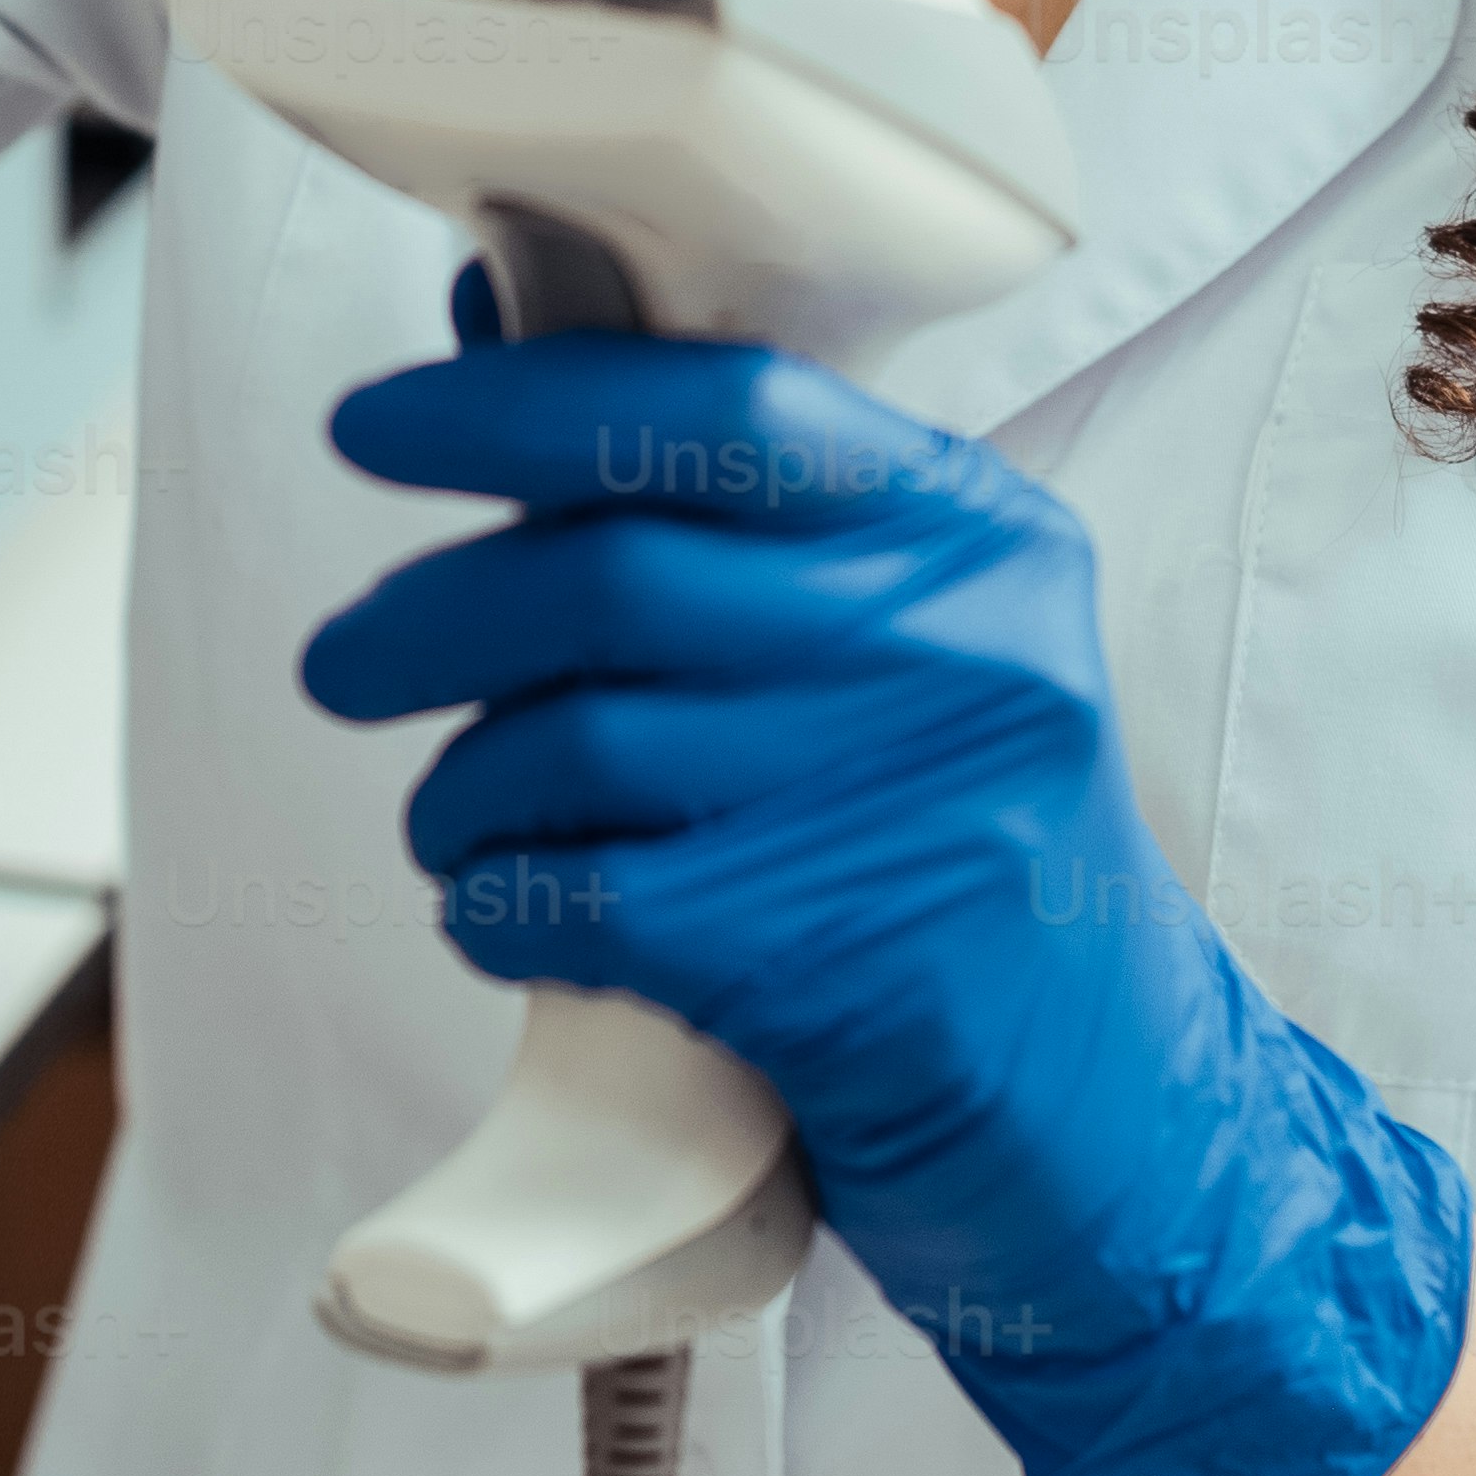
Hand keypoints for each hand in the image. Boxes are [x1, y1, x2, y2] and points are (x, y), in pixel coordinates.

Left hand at [307, 309, 1473, 1475]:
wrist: (1135, 1140)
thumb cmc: (969, 875)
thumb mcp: (914, 653)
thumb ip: (727, 513)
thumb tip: (488, 336)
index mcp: (977, 534)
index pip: (718, 406)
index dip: (514, 405)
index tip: (374, 427)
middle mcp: (963, 646)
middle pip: (610, 570)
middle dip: (426, 613)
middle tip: (341, 660)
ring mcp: (911, 804)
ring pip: (573, 740)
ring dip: (460, 786)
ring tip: (454, 825)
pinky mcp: (845, 967)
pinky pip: (581, 900)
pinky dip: (495, 906)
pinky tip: (501, 917)